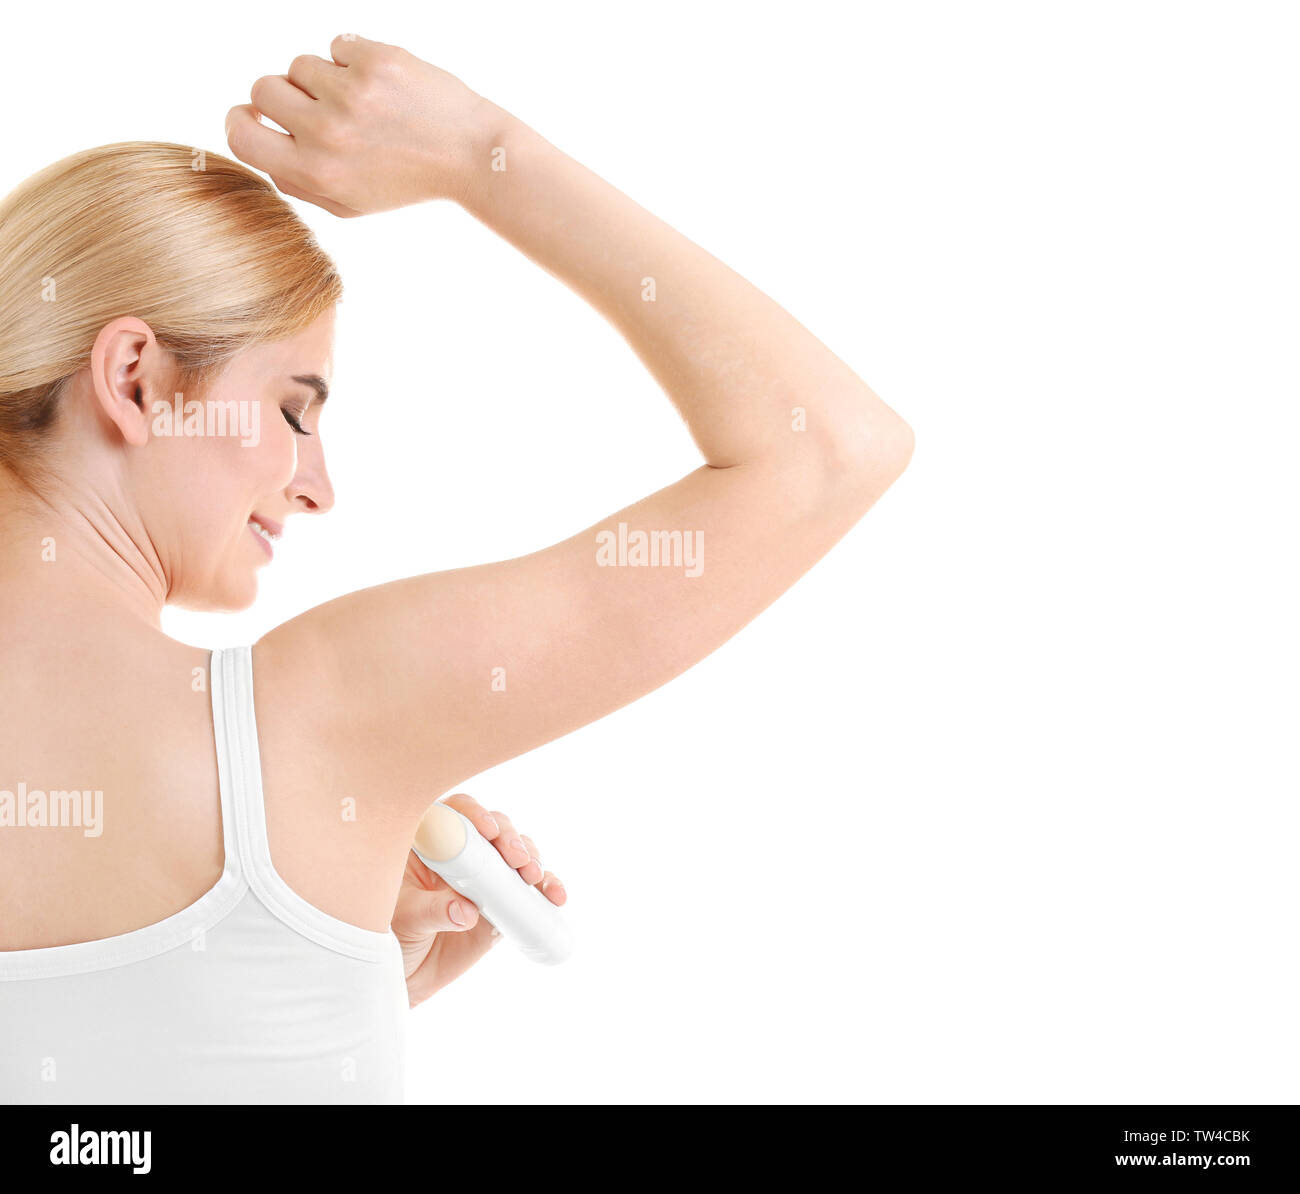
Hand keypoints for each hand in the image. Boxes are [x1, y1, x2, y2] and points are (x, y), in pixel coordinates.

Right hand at [225, 34, 495, 215]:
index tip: (251, 116)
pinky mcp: (377, 60)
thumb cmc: (407, 180)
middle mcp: (328, 133)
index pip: (241, 136)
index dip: (239, 121)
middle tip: (317, 108)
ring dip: (324, 78)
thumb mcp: (351, 203)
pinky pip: (337, 44)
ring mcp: (352, 93)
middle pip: (263, 89)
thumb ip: (299, 182)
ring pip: (301, 63)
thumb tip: (259, 148)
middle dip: (285, 95)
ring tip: (363, 103)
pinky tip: (383, 85)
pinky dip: (354, 59)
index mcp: (317, 172)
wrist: (470, 155)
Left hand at [392, 792, 566, 1007]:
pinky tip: (556, 896)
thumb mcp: (404, 922)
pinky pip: (530, 889)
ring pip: (515, 854)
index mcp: (428, 845)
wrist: (405, 977)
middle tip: (518, 859)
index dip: (474, 814)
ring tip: (534, 878)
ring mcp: (485, 877)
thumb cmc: (391, 938)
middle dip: (510, 839)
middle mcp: (460, 854)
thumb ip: (432, 912)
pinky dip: (547, 888)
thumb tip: (466, 911)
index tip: (489, 831)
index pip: (453, 815)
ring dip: (532, 859)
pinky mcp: (503, 903)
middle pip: (492, 830)